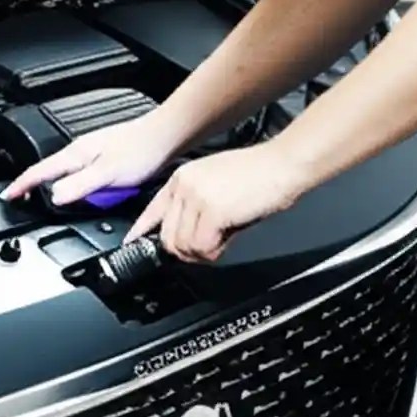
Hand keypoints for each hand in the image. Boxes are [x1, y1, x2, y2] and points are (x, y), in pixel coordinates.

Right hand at [0, 115, 182, 204]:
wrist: (165, 137)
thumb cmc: (141, 150)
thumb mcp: (106, 173)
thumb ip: (79, 186)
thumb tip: (53, 197)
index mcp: (75, 154)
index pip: (39, 171)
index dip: (21, 185)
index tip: (7, 196)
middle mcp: (81, 152)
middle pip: (49, 172)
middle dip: (34, 186)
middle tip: (24, 200)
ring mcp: (92, 154)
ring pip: (66, 174)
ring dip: (57, 187)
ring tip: (49, 200)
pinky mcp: (105, 159)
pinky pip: (82, 175)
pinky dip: (76, 186)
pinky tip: (83, 192)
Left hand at [125, 142, 308, 262]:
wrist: (284, 164)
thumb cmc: (260, 175)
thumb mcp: (217, 186)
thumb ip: (196, 207)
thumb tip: (188, 238)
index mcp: (182, 178)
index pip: (153, 209)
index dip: (142, 229)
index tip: (132, 242)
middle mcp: (183, 186)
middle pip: (167, 237)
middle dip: (187, 250)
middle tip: (210, 246)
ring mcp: (195, 197)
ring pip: (182, 246)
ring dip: (204, 252)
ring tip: (223, 239)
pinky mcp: (211, 210)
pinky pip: (202, 247)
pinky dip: (215, 251)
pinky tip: (228, 239)